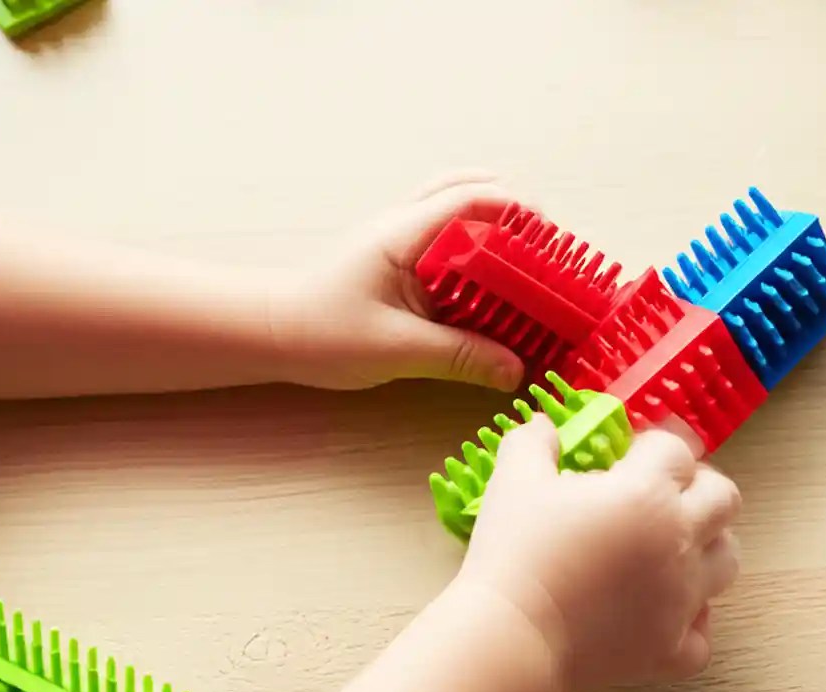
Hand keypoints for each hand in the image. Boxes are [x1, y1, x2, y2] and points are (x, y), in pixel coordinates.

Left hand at [267, 172, 525, 390]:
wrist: (271, 333)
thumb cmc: (322, 333)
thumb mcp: (397, 349)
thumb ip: (460, 356)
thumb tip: (516, 369)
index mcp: (404, 233)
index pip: (472, 199)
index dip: (519, 211)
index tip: (553, 240)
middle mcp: (404, 222)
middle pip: (470, 189)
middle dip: (515, 211)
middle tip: (548, 247)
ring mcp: (400, 235)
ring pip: (458, 208)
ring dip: (496, 225)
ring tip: (528, 260)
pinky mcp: (398, 257)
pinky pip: (447, 237)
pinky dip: (477, 247)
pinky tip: (493, 281)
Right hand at [457, 416, 742, 691]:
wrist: (510, 640)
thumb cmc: (514, 553)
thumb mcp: (514, 480)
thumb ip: (534, 442)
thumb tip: (545, 426)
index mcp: (647, 493)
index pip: (677, 450)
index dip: (653, 445)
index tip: (630, 453)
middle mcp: (678, 542)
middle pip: (724, 498)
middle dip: (699, 486)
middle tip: (661, 492)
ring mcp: (681, 599)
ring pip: (727, 561)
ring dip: (706, 546)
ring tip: (670, 547)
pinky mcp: (671, 650)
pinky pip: (704, 633)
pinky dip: (691, 620)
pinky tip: (663, 610)